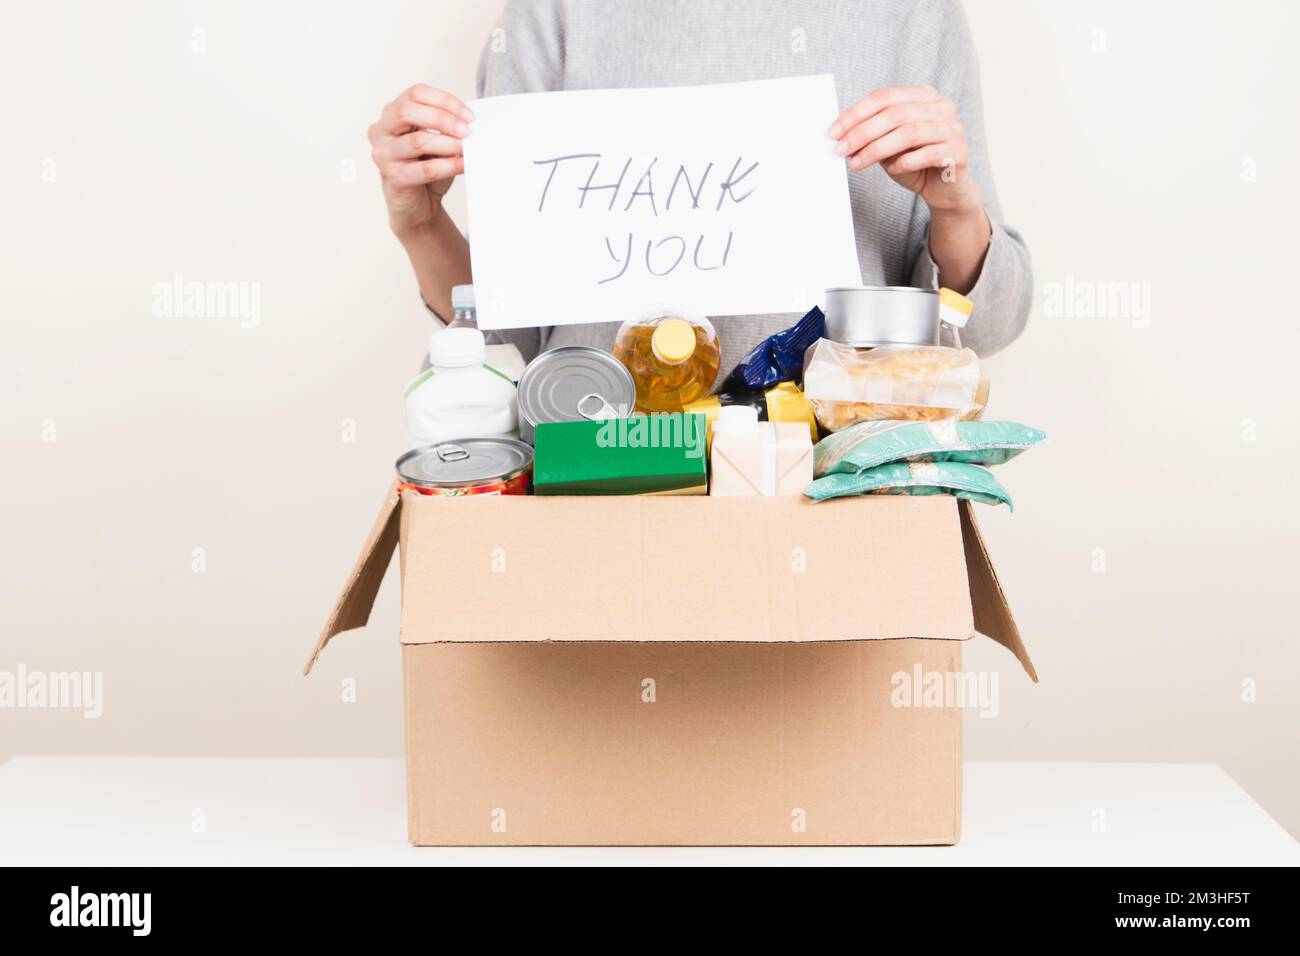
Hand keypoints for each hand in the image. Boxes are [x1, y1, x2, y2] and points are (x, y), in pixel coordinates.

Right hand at [368, 84, 474, 237]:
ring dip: (448, 143)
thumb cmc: (426, 167)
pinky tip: (463, 165)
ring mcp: (383, 154)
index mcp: (391, 113)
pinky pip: (425, 169)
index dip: (445, 101)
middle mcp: (381, 131)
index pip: (415, 93)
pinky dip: (449, 166)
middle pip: (408, 111)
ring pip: (417, 141)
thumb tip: (468, 121)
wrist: (418, 204)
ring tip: (466, 149)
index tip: (469, 116)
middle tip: (467, 131)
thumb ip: (445, 125)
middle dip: (443, 118)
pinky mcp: (393, 177)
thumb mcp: (435, 139)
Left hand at [828, 85, 980, 215]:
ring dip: (877, 149)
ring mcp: (953, 127)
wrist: (945, 189)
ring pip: (909, 133)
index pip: (885, 97)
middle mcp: (941, 107)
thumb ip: (871, 136)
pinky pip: (928, 154)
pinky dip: (905, 162)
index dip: (856, 113)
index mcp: (923, 96)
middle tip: (840, 150)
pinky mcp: (959, 151)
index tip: (834, 132)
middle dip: (862, 133)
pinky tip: (893, 169)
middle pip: (895, 114)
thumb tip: (840, 136)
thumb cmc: (914, 163)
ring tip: (858, 163)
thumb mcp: (888, 146)